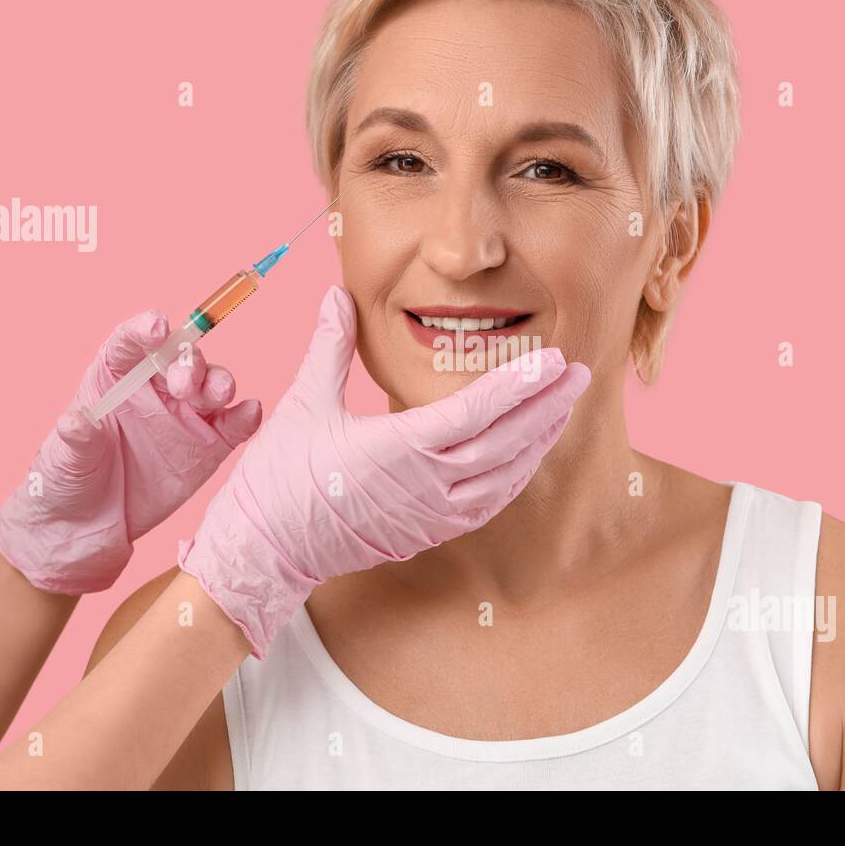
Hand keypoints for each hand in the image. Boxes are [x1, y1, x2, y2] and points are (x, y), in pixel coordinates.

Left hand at [0, 311, 262, 593]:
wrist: (84, 530)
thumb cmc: (67, 483)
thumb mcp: (62, 461)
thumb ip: (76, 440)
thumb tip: (78, 421)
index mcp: (114, 379)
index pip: (132, 343)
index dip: (147, 329)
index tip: (159, 327)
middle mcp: (154, 390)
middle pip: (181, 359)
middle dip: (190, 364)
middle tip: (187, 388)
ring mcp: (185, 417)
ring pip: (213, 385)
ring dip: (220, 384)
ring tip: (217, 398)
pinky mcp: (208, 447)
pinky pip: (234, 425)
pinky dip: (246, 416)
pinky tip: (248, 415)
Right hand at [178, 285, 590, 657]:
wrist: (266, 552)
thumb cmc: (280, 478)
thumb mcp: (303, 403)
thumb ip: (329, 346)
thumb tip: (335, 293)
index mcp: (399, 448)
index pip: (477, 411)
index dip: (520, 385)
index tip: (553, 360)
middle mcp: (427, 484)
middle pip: (506, 441)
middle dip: (547, 406)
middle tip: (578, 372)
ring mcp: (433, 514)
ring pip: (506, 475)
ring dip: (539, 439)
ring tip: (562, 405)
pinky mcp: (431, 531)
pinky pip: (490, 502)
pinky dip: (517, 474)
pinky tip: (530, 453)